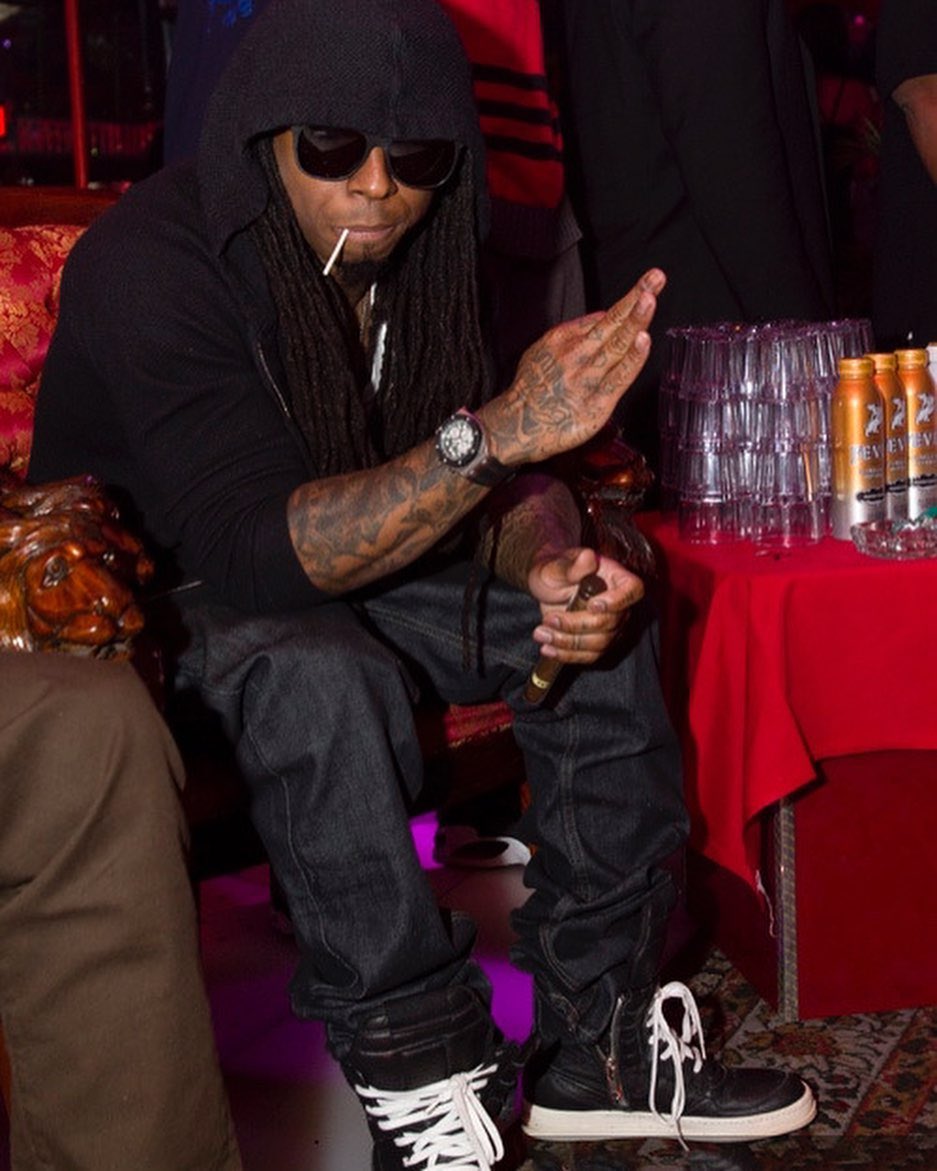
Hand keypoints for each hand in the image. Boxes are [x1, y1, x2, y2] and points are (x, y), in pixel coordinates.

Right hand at [481, 268, 665, 466]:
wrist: (515, 425)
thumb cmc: (531, 390)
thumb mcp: (543, 350)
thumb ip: (574, 332)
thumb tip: (604, 315)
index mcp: (563, 340)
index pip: (605, 317)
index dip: (630, 298)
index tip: (650, 281)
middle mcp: (576, 356)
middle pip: (612, 324)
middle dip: (636, 298)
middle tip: (655, 278)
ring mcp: (586, 379)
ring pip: (616, 346)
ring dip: (634, 321)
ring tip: (649, 299)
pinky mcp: (595, 404)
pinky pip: (618, 379)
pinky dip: (632, 359)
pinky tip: (643, 341)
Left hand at [527, 547, 644, 665]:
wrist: (545, 587)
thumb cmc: (553, 570)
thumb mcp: (556, 565)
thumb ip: (571, 565)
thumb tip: (588, 557)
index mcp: (615, 577)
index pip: (632, 590)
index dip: (618, 601)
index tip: (592, 605)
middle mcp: (618, 603)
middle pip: (610, 622)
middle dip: (576, 625)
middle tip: (549, 619)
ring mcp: (611, 625)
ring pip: (599, 643)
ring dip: (567, 642)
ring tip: (541, 633)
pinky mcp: (598, 642)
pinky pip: (589, 656)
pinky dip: (566, 655)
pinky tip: (547, 648)